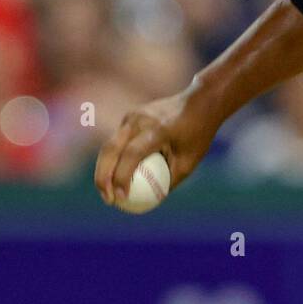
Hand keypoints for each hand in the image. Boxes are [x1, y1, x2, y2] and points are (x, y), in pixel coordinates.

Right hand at [93, 89, 217, 206]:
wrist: (199, 101)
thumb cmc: (198, 134)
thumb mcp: (189, 161)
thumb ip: (169, 180)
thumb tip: (150, 201)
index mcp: (157, 129)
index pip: (131, 154)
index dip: (122, 177)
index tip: (121, 198)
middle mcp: (140, 120)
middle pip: (110, 150)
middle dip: (103, 177)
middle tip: (108, 200)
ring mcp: (132, 116)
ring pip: (109, 146)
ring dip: (104, 170)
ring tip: (107, 193)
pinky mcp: (130, 117)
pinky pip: (117, 141)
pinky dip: (113, 160)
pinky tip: (114, 179)